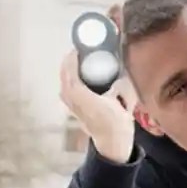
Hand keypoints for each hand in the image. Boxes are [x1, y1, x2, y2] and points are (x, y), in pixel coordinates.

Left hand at [59, 49, 136, 163]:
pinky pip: (68, 87)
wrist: (111, 142)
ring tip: (83, 61)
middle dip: (72, 60)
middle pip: (64, 71)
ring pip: (65, 80)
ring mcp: (69, 103)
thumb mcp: (121, 97)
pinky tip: (83, 76)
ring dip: (71, 70)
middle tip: (84, 51)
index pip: (69, 66)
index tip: (82, 45)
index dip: (74, 54)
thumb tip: (119, 75)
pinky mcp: (72, 107)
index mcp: (76, 90)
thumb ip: (120, 83)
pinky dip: (73, 79)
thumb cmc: (115, 121)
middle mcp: (69, 96)